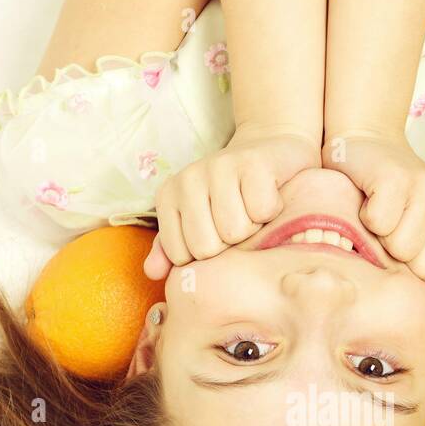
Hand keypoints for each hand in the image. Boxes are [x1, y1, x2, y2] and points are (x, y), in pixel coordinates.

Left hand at [145, 125, 319, 279]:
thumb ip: (172, 248)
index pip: (180, 256)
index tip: (216, 230)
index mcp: (168, 196)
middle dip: (229, 243)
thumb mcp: (197, 222)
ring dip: (252, 227)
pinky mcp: (252, 163)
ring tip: (252, 207)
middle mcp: (188, 178)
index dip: (206, 252)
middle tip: (237, 218)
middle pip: (206, 247)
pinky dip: (272, 210)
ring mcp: (218, 167)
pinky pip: (262, 212)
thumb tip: (152, 272)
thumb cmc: (232, 197)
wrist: (268, 152)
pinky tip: (269, 194)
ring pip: (235, 232)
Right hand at [325, 132, 424, 310]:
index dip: (419, 273)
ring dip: (379, 238)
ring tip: (380, 215)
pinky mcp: (396, 176)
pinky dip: (364, 218)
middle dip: (398, 257)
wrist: (367, 149)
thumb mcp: (421, 241)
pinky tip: (368, 201)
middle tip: (392, 229)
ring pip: (400, 248)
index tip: (409, 246)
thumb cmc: (391, 203)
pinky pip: (379, 224)